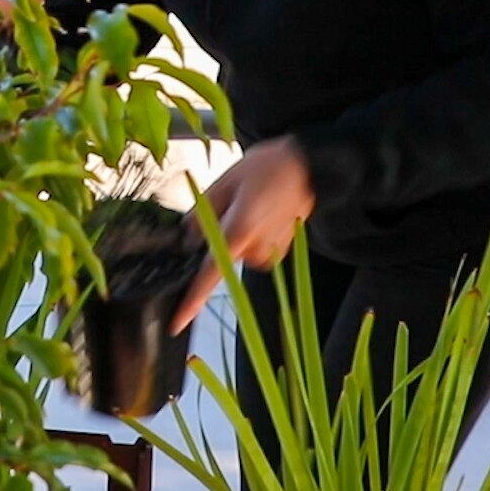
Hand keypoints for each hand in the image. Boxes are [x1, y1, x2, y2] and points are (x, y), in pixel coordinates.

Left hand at [170, 136, 315, 334]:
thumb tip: (190, 236)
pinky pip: (254, 247)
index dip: (192, 302)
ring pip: (237, 250)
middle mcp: (256, 249)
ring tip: (253, 201)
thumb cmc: (267, 167)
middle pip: (221, 254)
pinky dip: (252, 233)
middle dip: (218, 232)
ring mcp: (271, 253)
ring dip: (237, 231)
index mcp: (238, 232)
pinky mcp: (281, 251)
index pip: (209, 275)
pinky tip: (264, 210)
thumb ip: (203, 211)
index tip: (177, 324)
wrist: (312, 166)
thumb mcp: (225, 180)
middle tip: (233, 200)